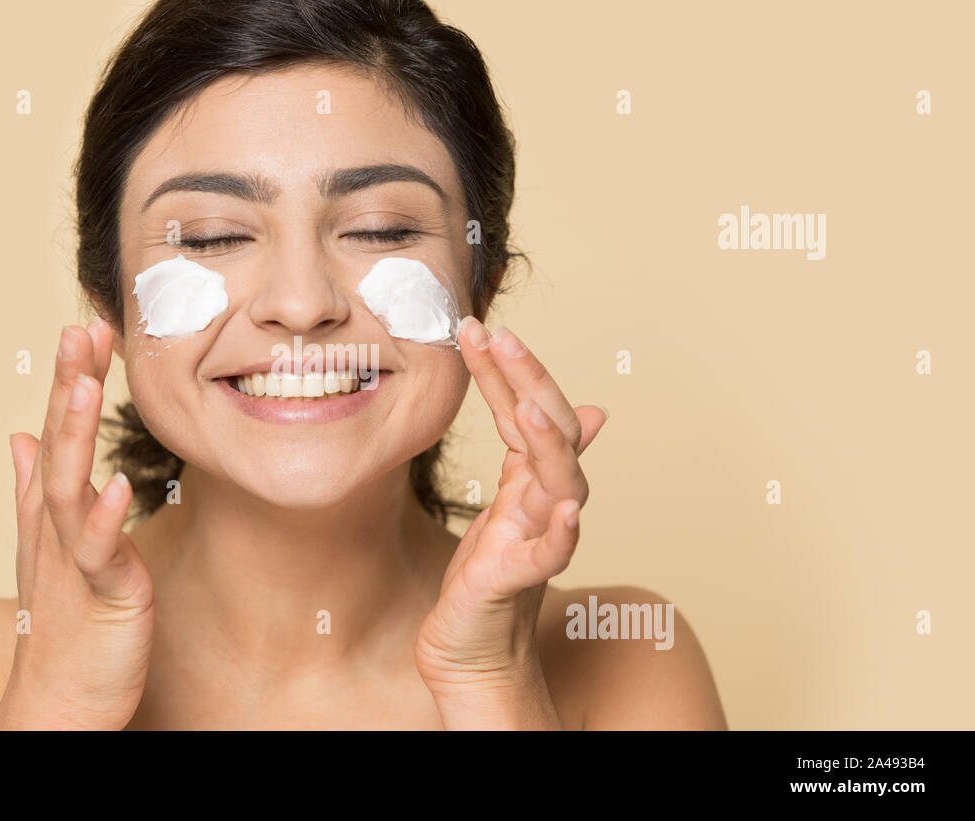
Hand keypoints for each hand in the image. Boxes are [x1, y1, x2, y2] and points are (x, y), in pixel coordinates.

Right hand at [0, 319, 154, 729]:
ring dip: (75, 433)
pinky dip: (105, 518)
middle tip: (81, 326)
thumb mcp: (48, 547)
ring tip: (87, 384)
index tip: (89, 325)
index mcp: (51, 510)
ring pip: (68, 486)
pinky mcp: (100, 594)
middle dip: (69, 384)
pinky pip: (100, 552)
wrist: (55, 702)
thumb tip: (19, 433)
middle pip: (57, 443)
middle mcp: (55, 525)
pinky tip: (118, 484)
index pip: (59, 430)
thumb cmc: (60, 625)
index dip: (71, 378)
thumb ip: (32, 489)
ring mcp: (73, 558)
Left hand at [414, 318, 607, 728]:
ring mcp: (536, 539)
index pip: (524, 411)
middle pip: (551, 432)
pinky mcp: (519, 581)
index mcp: (529, 481)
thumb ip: (532, 456)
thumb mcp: (506, 506)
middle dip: (529, 382)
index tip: (476, 329)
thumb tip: (584, 409)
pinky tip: (566, 510)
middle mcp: (541, 503)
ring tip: (533, 407)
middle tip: (501, 337)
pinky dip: (562, 532)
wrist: (473, 653)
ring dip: (550, 444)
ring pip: (559, 484)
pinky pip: (550, 555)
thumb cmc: (487, 580)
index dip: (504, 371)